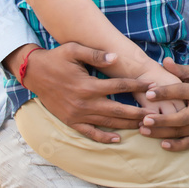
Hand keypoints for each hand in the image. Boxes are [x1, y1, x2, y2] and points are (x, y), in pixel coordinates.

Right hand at [19, 42, 148, 143]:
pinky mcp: (71, 121)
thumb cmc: (57, 58)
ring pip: (107, 123)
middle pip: (117, 110)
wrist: (34, 73)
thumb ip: (95, 54)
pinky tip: (117, 139)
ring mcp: (77, 114)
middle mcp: (84, 102)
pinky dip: (104, 137)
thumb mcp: (74, 50)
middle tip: (155, 113)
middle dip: (137, 112)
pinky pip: (89, 132)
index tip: (152, 85)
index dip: (137, 86)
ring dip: (126, 125)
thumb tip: (115, 58)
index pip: (119, 86)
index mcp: (88, 85)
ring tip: (144, 125)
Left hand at [139, 58, 188, 151]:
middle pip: (181, 117)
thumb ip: (180, 70)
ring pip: (180, 131)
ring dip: (161, 132)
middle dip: (162, 119)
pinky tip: (162, 144)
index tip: (148, 93)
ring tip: (143, 129)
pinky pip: (188, 143)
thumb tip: (165, 61)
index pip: (181, 91)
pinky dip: (176, 145)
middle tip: (144, 119)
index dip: (165, 92)